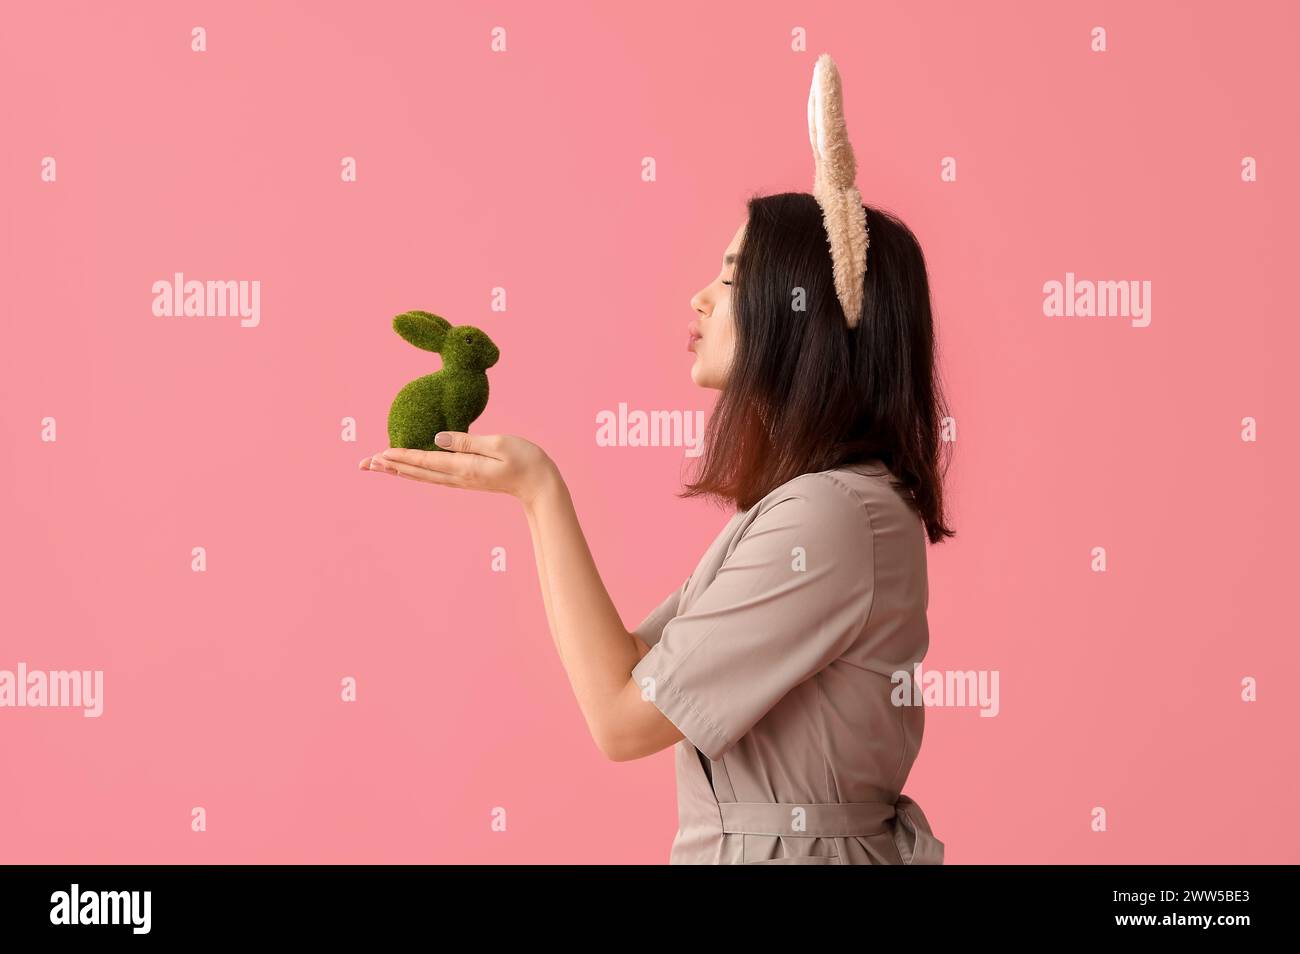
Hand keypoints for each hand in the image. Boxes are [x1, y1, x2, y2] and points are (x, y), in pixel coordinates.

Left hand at [359, 432, 559, 505]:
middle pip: (417, 472)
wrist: (540, 484)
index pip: (426, 460)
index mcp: (465, 466)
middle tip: (365, 463)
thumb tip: (438, 438)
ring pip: (422, 476)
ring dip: (398, 471)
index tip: (380, 452)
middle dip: (390, 466)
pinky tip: (407, 470)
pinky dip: (415, 472)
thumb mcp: (498, 442)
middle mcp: (458, 476)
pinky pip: (433, 477)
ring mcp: (462, 480)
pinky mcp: (466, 479)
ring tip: (378, 466)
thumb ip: (467, 440)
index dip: (402, 455)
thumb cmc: (526, 459)